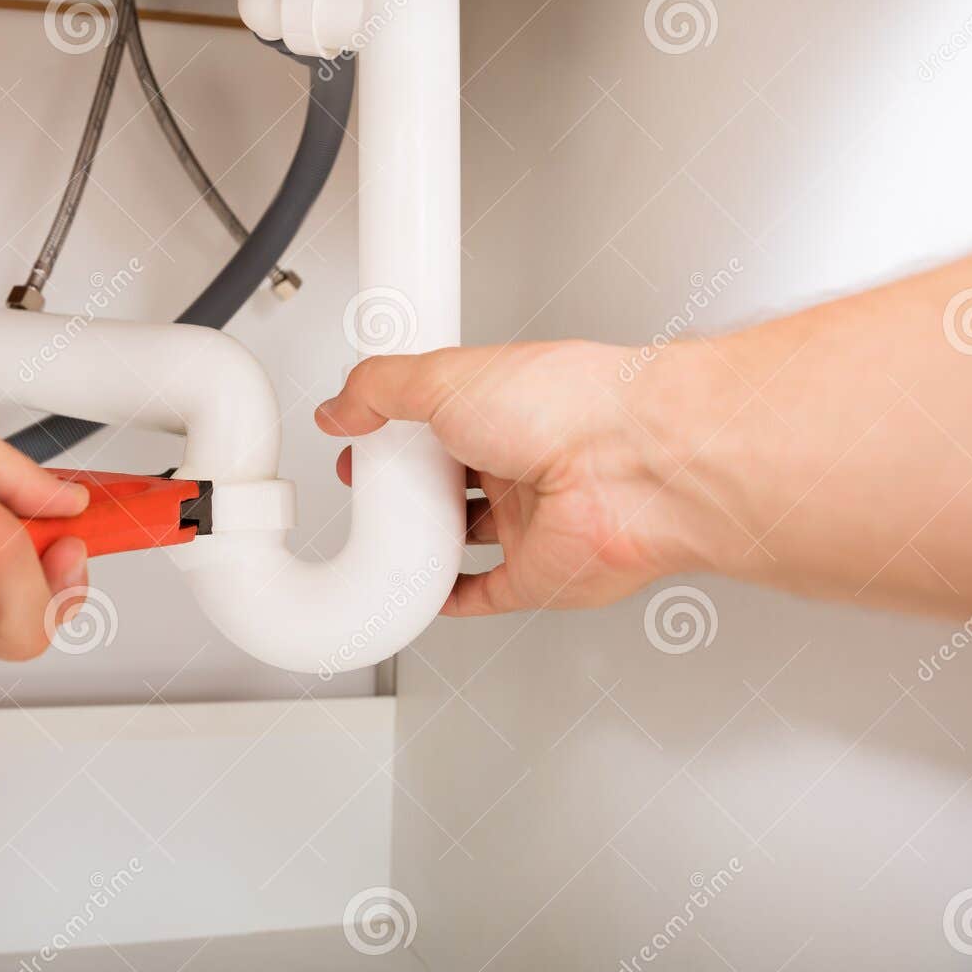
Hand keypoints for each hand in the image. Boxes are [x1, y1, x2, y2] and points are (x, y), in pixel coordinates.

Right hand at [316, 343, 703, 616]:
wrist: (634, 466)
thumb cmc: (569, 406)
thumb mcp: (443, 375)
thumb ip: (380, 388)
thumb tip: (338, 405)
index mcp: (502, 404)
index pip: (437, 414)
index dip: (393, 426)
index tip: (359, 436)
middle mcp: (520, 459)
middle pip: (449, 477)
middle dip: (406, 484)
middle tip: (366, 487)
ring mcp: (529, 520)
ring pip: (466, 533)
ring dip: (426, 538)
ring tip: (383, 537)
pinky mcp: (537, 574)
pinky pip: (485, 592)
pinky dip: (450, 596)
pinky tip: (425, 591)